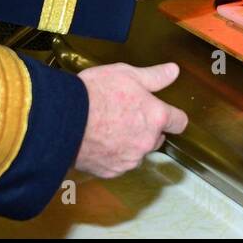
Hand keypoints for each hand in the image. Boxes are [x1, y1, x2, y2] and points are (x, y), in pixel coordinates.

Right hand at [74, 62, 187, 177]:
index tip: (165, 114)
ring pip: (137, 153)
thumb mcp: (127, 74)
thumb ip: (154, 76)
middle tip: (126, 115)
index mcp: (155, 117)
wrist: (63, 118)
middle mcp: (146, 142)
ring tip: (107, 128)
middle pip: (157, 139)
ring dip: (129, 144)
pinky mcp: (111, 171)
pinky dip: (111, 155)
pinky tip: (97, 141)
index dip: (172, 117)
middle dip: (147, 129)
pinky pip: (117, 164)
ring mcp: (129, 159)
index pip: (179, 122)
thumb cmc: (95, 93)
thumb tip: (174, 70)